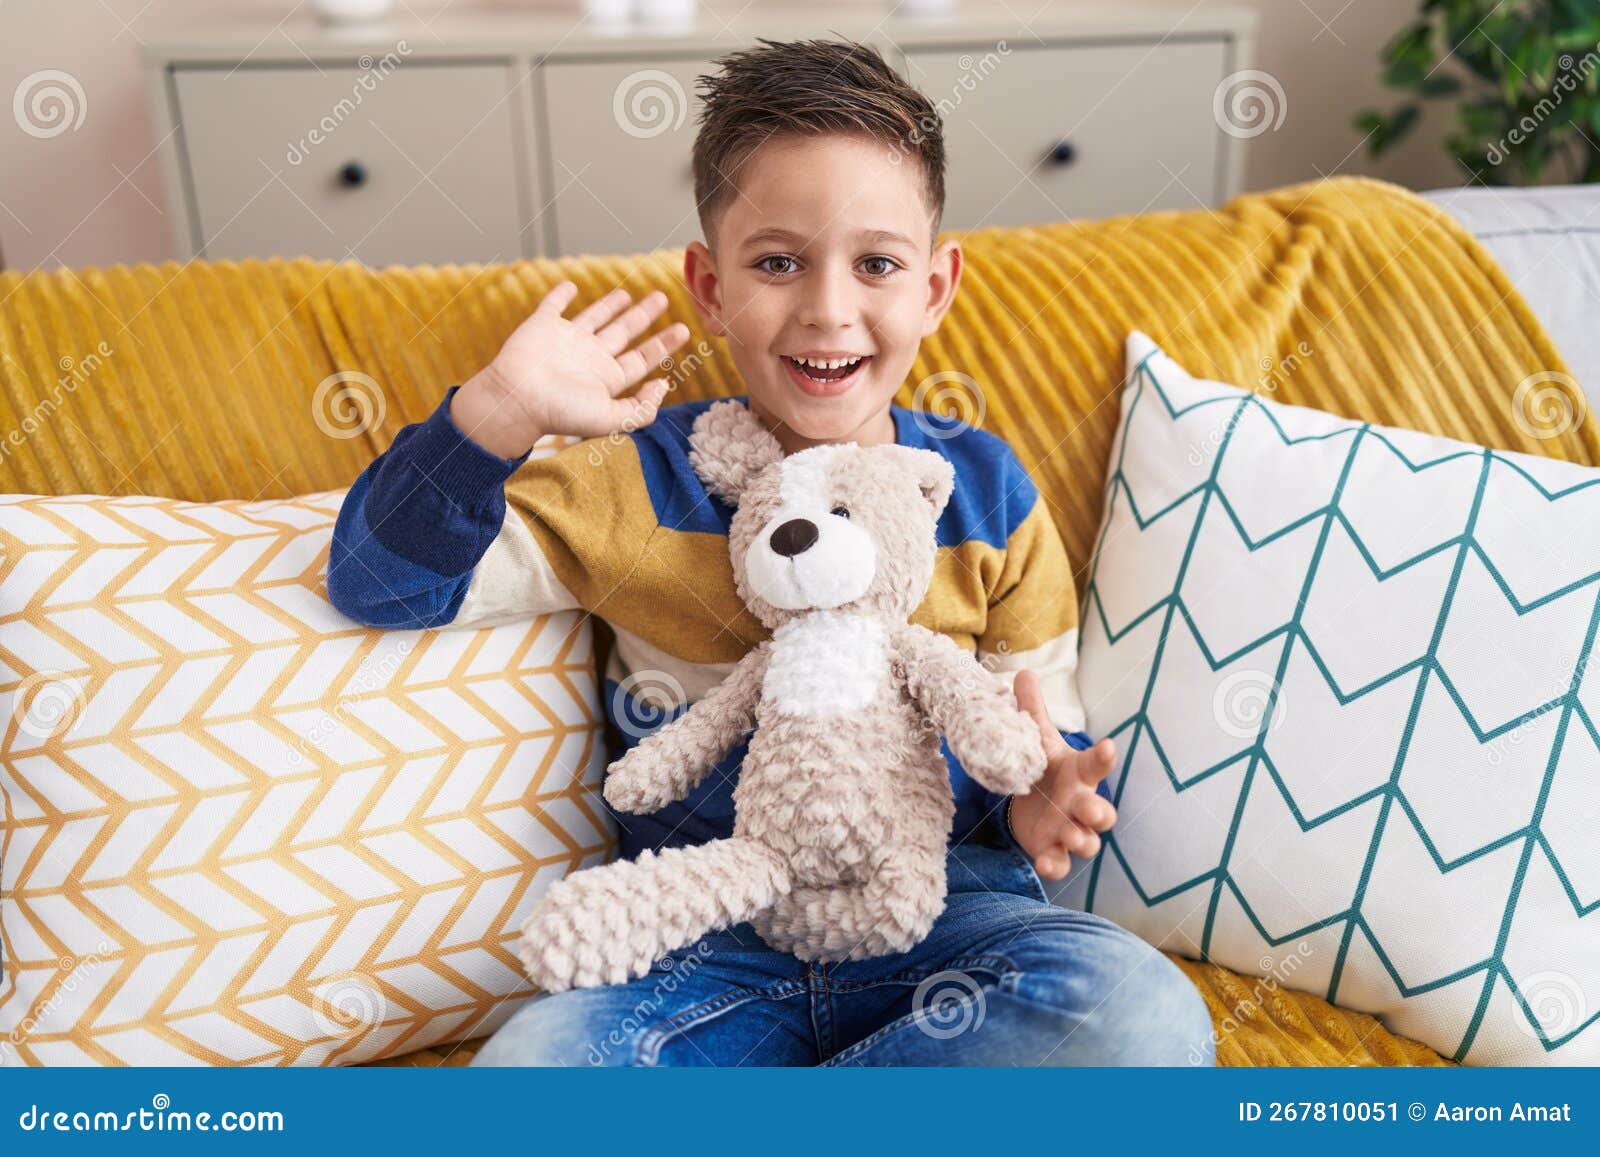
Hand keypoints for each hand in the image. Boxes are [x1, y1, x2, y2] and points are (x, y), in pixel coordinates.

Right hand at [450, 278, 691, 456]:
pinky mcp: (542, 326)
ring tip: (627, 294)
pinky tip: (570, 286)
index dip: (663, 344)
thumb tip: (663, 385)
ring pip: (595, 316)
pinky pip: (554, 306)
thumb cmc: (561, 412)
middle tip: (662, 298)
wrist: (517, 400)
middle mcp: (590, 358)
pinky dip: (561, 295)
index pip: (642, 358)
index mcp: (607, 378)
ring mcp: (566, 341)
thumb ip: (641, 408)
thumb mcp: (611, 418)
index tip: (683, 330)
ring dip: (610, 304)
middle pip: (624, 331)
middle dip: (644, 316)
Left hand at [1008, 669, 1117, 879]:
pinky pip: (1060, 864)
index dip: (1104, 756)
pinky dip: (1055, 866)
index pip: (1096, 763)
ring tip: (1071, 836)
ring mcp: (1070, 830)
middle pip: (1102, 812)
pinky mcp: (1053, 851)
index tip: (1109, 745)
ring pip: (1087, 842)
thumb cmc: (1045, 769)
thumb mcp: (1037, 741)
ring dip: (1081, 840)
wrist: (1032, 805)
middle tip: (1093, 810)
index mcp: (1079, 773)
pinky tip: (1044, 864)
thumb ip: (1032, 711)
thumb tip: (1023, 672)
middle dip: (1100, 813)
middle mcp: (1080, 804)